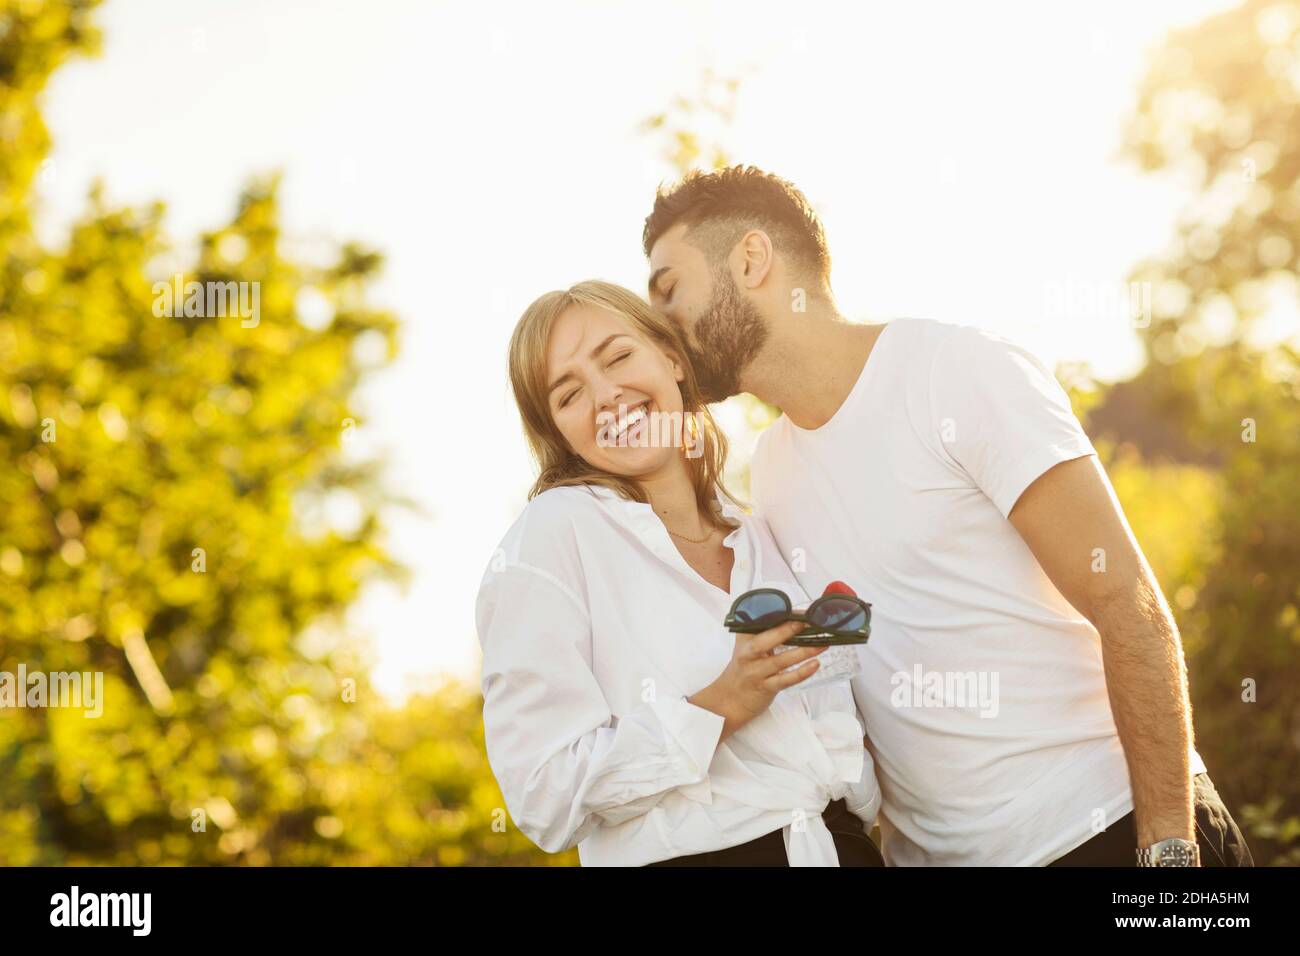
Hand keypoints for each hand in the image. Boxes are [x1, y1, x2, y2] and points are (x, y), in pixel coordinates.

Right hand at [689, 620, 826, 739]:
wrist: (728, 700)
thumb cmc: (743, 670)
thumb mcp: (746, 648)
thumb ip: (764, 635)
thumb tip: (795, 621)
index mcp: (744, 640)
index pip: (761, 623)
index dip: (781, 615)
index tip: (800, 612)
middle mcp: (748, 655)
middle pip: (765, 641)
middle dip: (786, 630)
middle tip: (807, 623)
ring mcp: (756, 672)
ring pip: (780, 661)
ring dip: (803, 652)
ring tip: (822, 644)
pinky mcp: (765, 688)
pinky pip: (785, 680)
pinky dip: (802, 672)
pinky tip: (815, 665)